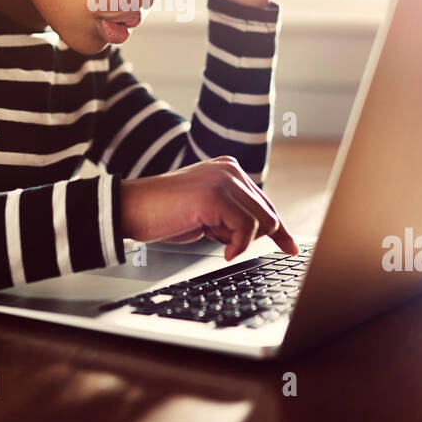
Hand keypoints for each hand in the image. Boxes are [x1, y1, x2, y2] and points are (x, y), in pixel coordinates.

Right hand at [119, 156, 299, 260]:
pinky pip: (247, 228)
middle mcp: (230, 169)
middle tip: (227, 247)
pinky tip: (223, 252)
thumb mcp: (207, 213)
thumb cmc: (164, 215)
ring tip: (214, 240)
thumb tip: (263, 232)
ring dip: (241, 241)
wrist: (130, 209)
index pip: (265, 202)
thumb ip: (232, 214)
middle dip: (253, 238)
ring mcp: (224, 180)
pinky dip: (239, 246)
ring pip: (262, 221)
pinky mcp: (216, 196)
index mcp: (229, 169)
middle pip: (268, 214)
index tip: (290, 248)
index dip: (279, 229)